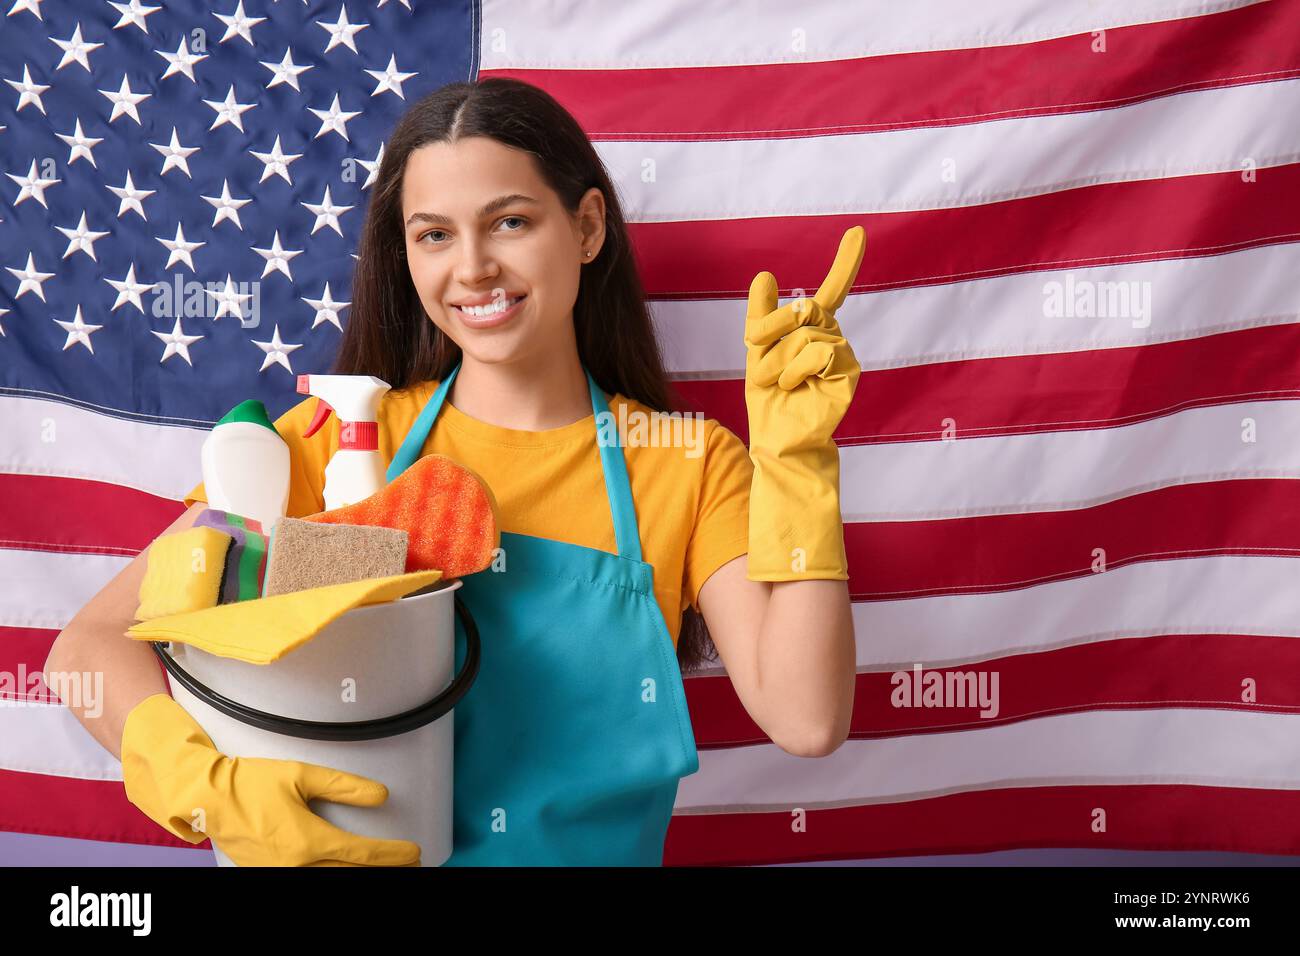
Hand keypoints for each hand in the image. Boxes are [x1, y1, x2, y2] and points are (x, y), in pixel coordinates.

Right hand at [121, 694, 420, 866]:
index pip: (361, 853)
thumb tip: (380, 794)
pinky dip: (333, 874)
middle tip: (410, 865)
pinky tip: (343, 868)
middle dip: (382, 870)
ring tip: (382, 868)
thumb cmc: (250, 783)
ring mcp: (281, 873)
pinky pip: (310, 878)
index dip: (392, 854)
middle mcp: (296, 865)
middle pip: (350, 873)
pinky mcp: (270, 873)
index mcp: (308, 841)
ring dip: (357, 874)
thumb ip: (344, 786)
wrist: (206, 798)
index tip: (414, 852)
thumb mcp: (301, 775)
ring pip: (331, 880)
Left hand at [743, 226, 864, 580]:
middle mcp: (834, 339)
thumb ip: (762, 318)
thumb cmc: (769, 405)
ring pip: (808, 330)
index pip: (832, 291)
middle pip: (804, 307)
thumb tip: (765, 275)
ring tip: (777, 384)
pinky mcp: (849, 374)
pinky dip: (795, 368)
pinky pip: (818, 350)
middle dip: (771, 329)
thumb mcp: (757, 354)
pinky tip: (793, 388)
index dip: (846, 262)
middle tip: (757, 357)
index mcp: (814, 333)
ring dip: (778, 357)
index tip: (858, 231)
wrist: (779, 446)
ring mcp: (845, 356)